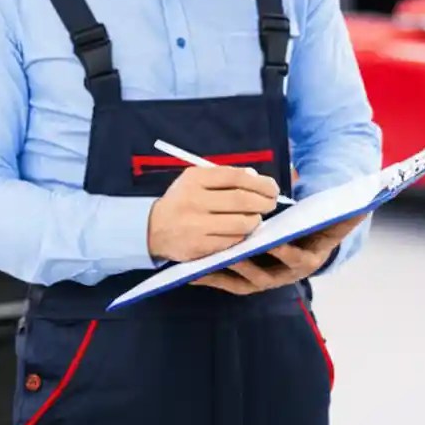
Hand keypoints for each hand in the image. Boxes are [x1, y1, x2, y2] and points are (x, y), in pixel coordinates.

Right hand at [147, 166, 278, 262]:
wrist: (152, 229)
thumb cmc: (181, 201)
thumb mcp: (195, 181)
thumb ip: (223, 177)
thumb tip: (256, 178)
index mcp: (194, 179)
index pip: (235, 177)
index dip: (260, 182)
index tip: (272, 187)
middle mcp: (194, 200)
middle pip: (241, 200)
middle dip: (264, 202)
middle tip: (271, 203)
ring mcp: (197, 225)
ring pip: (241, 224)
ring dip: (255, 220)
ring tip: (255, 218)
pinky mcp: (200, 246)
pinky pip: (232, 241)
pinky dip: (242, 235)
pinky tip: (240, 231)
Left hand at [191, 213, 368, 294]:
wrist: (309, 242)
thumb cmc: (317, 226)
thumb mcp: (334, 220)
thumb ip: (347, 214)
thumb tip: (368, 205)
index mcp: (308, 259)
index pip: (296, 258)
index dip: (285, 252)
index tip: (272, 242)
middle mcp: (286, 275)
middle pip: (264, 274)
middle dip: (245, 264)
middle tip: (227, 253)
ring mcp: (266, 280)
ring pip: (243, 280)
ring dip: (224, 272)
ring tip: (205, 261)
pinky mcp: (248, 282)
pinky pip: (228, 282)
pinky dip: (212, 278)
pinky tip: (192, 271)